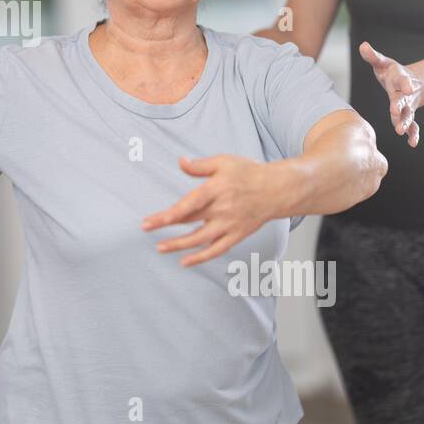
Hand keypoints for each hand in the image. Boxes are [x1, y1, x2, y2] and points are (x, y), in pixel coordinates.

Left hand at [141, 155, 279, 266]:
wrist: (278, 189)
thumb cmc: (249, 173)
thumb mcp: (224, 162)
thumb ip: (200, 165)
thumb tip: (180, 162)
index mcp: (218, 189)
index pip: (190, 204)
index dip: (170, 214)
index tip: (152, 220)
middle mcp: (223, 209)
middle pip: (190, 220)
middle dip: (166, 226)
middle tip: (145, 228)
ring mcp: (230, 224)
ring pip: (201, 239)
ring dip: (179, 245)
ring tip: (160, 247)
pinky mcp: (237, 235)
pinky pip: (217, 250)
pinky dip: (201, 257)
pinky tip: (185, 261)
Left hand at [358, 41, 422, 147]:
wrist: (412, 83)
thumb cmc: (392, 72)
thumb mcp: (383, 62)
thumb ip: (373, 56)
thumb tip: (363, 46)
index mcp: (399, 80)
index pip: (402, 81)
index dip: (405, 84)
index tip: (408, 88)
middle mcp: (405, 94)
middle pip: (403, 100)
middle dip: (400, 105)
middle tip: (396, 112)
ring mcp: (408, 106)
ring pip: (408, 115)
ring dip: (405, 123)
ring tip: (400, 131)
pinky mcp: (408, 115)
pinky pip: (413, 125)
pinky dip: (413, 134)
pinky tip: (412, 143)